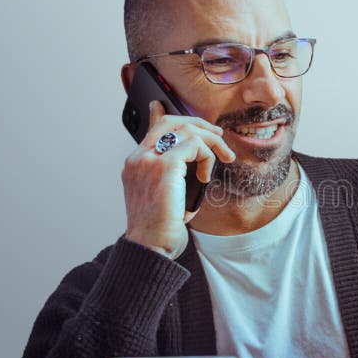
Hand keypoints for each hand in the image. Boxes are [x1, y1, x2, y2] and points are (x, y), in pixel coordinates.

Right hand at [122, 100, 234, 258]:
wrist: (150, 248)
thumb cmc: (159, 230)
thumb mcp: (163, 198)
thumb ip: (171, 178)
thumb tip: (191, 170)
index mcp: (135, 165)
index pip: (152, 129)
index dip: (166, 115)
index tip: (171, 109)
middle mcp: (138, 159)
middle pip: (171, 122)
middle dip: (199, 124)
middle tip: (218, 135)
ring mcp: (148, 161)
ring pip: (186, 130)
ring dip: (211, 141)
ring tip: (223, 157)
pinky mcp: (164, 167)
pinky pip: (194, 146)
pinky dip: (207, 157)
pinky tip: (207, 175)